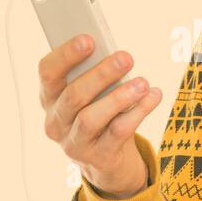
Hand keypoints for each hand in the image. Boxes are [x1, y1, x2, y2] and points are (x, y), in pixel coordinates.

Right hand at [39, 33, 161, 197]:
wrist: (106, 161)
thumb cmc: (99, 112)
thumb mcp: (93, 92)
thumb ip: (96, 73)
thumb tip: (116, 54)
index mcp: (49, 98)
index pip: (47, 72)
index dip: (65, 55)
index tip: (89, 39)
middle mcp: (55, 122)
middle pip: (73, 95)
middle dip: (101, 74)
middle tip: (126, 57)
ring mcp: (73, 144)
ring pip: (90, 119)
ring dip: (119, 98)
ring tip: (143, 83)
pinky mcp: (97, 158)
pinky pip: (117, 133)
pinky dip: (138, 113)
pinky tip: (153, 96)